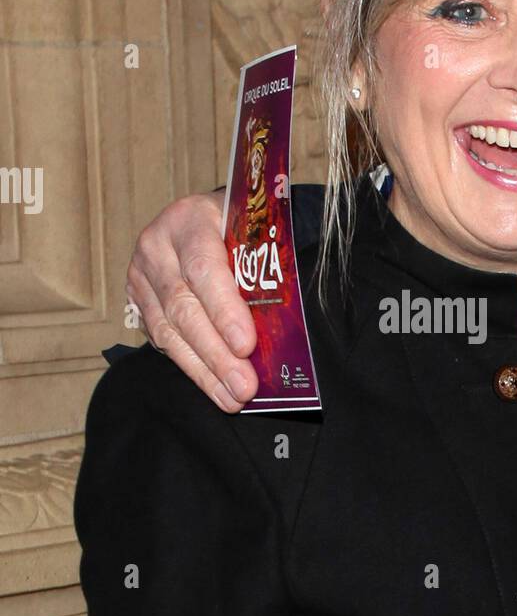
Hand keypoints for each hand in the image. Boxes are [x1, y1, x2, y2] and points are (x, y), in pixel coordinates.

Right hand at [126, 190, 257, 411]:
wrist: (203, 217)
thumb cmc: (237, 225)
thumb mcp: (252, 230)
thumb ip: (261, 268)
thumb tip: (280, 330)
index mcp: (190, 220)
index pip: (204, 270)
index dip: (225, 311)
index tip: (246, 345)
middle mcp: (156, 247)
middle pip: (183, 308)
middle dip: (216, 354)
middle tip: (243, 387)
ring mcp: (140, 276)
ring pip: (167, 331)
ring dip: (202, 371)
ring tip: (231, 398)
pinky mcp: (137, 301)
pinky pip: (161, 340)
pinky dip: (190, 366)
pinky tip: (213, 386)